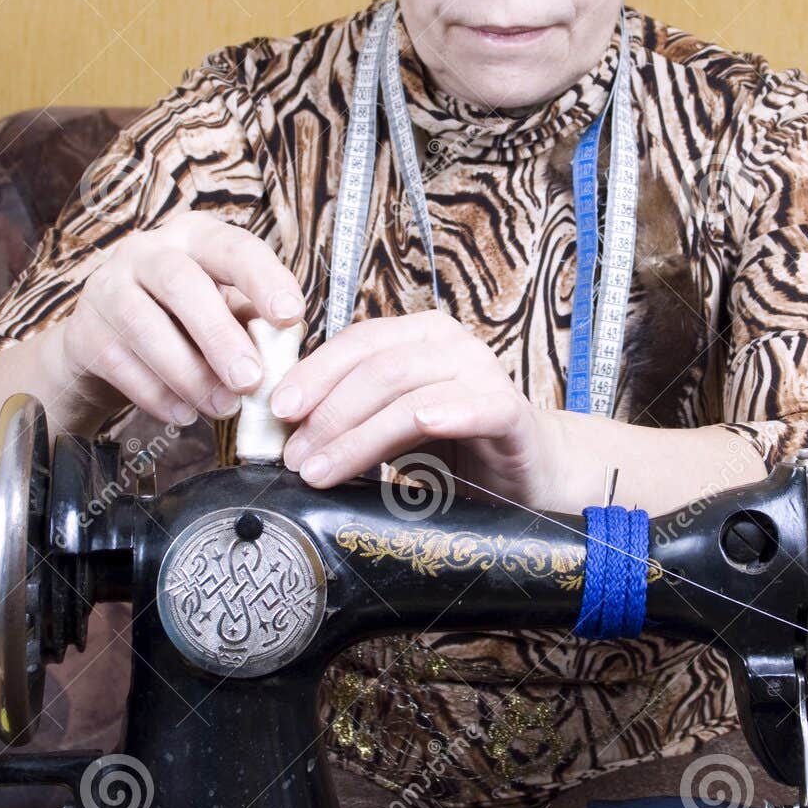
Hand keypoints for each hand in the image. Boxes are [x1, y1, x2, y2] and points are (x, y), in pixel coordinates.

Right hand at [59, 213, 305, 424]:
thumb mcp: (225, 311)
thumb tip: (287, 348)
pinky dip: (157, 395)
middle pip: (181, 284)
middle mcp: (147, 252)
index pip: (233, 247)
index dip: (264, 280)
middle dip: (220, 336)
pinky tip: (185, 415)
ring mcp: (108, 288)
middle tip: (251, 381)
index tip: (290, 317)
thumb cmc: (184, 324)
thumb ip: (254, 323)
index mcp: (195, 238)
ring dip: (190, 375)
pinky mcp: (83, 331)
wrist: (108, 348)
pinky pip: (120, 364)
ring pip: (145, 326)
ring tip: (223, 408)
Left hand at [268, 308, 562, 509]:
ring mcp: (485, 374)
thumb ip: (353, 416)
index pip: (356, 342)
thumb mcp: (394, 425)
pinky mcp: (510, 411)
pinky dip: (448, 414)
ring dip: (358, 436)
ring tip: (323, 470)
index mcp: (419, 336)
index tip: (277, 412)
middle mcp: (452, 345)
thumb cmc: (455, 447)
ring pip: (410, 395)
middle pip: (377, 368)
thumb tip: (286, 433)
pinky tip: (424, 425)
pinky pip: (476, 407)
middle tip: (295, 458)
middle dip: (327, 415)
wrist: (529, 471)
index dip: (313, 373)